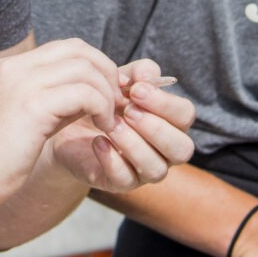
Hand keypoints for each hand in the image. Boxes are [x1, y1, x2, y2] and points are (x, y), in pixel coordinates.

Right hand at [0, 38, 121, 207]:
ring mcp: (22, 83)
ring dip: (107, 93)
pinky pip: (83, 93)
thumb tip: (92, 93)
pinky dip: (102, 107)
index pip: (66, 47)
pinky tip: (103, 128)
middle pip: (78, 49)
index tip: (105, 94)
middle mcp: (15, 68)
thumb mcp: (25, 119)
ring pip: (84, 68)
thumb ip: (54, 100)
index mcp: (10, 67)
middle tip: (115, 104)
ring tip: (109, 120)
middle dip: (106, 73)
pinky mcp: (32, 106)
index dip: (94, 65)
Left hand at [52, 59, 195, 192]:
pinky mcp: (121, 183)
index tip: (136, 90)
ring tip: (110, 126)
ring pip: (156, 169)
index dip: (165, 103)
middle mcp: (165, 151)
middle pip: (182, 149)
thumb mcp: (121, 80)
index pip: (185, 115)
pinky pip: (125, 179)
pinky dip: (112, 160)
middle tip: (127, 111)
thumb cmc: (106, 102)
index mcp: (171, 122)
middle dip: (155, 128)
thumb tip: (148, 76)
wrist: (71, 124)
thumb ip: (139, 73)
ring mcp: (145, 171)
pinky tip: (98, 142)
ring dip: (134, 144)